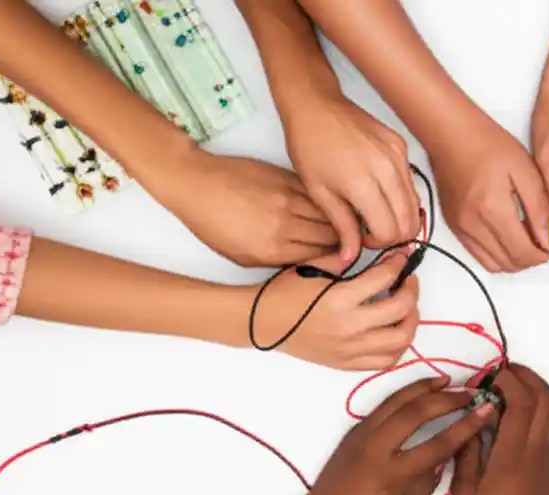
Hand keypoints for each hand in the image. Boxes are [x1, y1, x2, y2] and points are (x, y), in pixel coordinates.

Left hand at [150, 149, 337, 267]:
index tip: (343, 258)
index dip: (335, 259)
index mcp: (271, 250)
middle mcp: (283, 226)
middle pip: (330, 237)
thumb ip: (276, 262)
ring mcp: (287, 199)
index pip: (318, 258)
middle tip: (352, 241)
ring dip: (340, 220)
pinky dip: (327, 201)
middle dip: (343, 241)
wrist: (196, 183)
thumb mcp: (241, 256)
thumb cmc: (212, 222)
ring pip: (329, 214)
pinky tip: (333, 205)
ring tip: (348, 224)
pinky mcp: (286, 179)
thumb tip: (305, 263)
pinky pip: (317, 194)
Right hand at [250, 251, 420, 369]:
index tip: (402, 258)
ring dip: (411, 320)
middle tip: (407, 280)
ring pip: (401, 339)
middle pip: (401, 309)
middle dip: (411, 290)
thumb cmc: (285, 293)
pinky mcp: (348, 363)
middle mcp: (349, 327)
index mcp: (340, 299)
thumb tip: (381, 256)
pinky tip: (395, 331)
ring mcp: (350, 349)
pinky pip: (386, 360)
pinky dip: (398, 346)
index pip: (385, 278)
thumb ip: (348, 259)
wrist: (262, 323)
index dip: (399, 264)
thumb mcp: (314, 266)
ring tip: (406, 307)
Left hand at [285, 93, 420, 261]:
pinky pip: (410, 183)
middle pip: (409, 222)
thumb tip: (350, 257)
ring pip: (415, 204)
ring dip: (400, 217)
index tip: (362, 239)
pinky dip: (400, 195)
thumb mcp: (319, 192)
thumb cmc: (310, 145)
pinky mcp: (401, 147)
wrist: (316, 105)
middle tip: (372, 232)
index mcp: (364, 185)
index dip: (378, 244)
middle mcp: (388, 171)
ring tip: (375, 214)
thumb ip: (342, 227)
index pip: (389, 232)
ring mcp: (398, 157)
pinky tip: (379, 192)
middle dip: (394, 235)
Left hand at [303, 376, 495, 494]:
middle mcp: (376, 447)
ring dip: (423, 389)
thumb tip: (443, 455)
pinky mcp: (353, 433)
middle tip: (470, 394)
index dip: (467, 426)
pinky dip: (403, 396)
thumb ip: (428, 481)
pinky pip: (382, 407)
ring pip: (396, 401)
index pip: (439, 443)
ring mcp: (361, 436)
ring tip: (446, 381)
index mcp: (393, 473)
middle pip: (417, 411)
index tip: (486, 411)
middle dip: (447, 399)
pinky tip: (417, 394)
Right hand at [429, 121, 548, 272]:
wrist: (451, 134)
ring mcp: (460, 228)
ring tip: (528, 238)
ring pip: (495, 265)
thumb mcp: (525, 171)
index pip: (524, 253)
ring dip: (516, 259)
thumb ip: (540, 209)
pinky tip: (509, 235)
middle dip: (533, 258)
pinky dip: (498, 254)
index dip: (545, 254)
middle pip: (511, 263)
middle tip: (545, 241)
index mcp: (493, 209)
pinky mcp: (454, 227)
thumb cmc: (489, 144)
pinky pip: (479, 255)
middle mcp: (473, 225)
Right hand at [451, 364, 548, 494]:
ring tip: (507, 389)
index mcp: (515, 456)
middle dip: (524, 376)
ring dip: (536, 388)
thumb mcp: (465, 491)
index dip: (508, 380)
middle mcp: (539, 451)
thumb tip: (471, 420)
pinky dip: (539, 406)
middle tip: (498, 375)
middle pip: (546, 396)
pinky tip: (515, 414)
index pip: (523, 402)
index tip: (485, 378)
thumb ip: (467, 451)